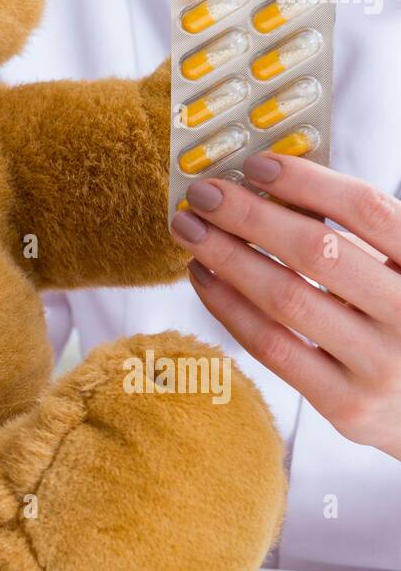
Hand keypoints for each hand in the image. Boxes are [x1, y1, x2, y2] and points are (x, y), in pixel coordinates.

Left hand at [171, 154, 400, 460]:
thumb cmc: (399, 317)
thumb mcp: (396, 269)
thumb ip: (351, 232)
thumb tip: (263, 184)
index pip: (368, 210)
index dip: (309, 182)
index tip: (256, 164)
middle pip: (318, 252)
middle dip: (250, 216)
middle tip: (203, 194)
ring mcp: (380, 366)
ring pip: (286, 300)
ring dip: (227, 257)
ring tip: (190, 229)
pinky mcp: (346, 406)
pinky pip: (272, 347)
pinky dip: (229, 306)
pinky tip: (203, 276)